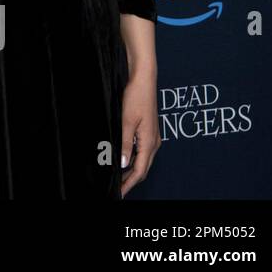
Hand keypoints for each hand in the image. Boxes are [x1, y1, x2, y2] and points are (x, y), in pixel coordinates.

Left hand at [120, 69, 159, 195]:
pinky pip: (141, 151)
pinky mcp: (148, 131)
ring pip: (142, 160)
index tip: (119, 193)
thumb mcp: (126, 122)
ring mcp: (152, 137)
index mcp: (149, 142)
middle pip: (142, 168)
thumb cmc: (136, 97)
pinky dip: (133, 159)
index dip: (129, 184)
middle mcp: (154, 142)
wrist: (143, 79)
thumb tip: (122, 164)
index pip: (139, 171)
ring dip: (131, 171)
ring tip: (118, 179)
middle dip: (130, 181)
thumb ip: (124, 144)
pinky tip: (123, 160)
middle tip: (117, 190)